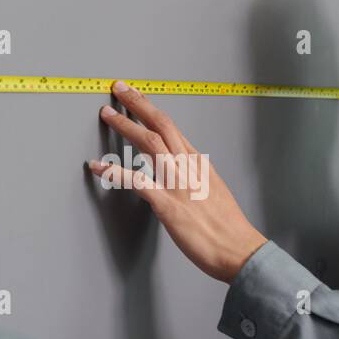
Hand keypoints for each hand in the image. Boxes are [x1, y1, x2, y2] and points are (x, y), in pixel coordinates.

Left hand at [87, 80, 267, 282]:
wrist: (239, 250)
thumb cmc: (228, 227)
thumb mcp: (215, 191)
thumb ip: (196, 176)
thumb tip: (184, 169)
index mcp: (198, 163)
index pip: (171, 127)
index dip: (151, 109)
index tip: (138, 96)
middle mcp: (187, 168)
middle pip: (160, 126)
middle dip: (137, 104)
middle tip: (119, 88)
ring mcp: (178, 185)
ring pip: (149, 144)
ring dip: (125, 126)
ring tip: (107, 114)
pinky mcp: (168, 206)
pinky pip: (137, 183)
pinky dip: (115, 172)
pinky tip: (99, 166)